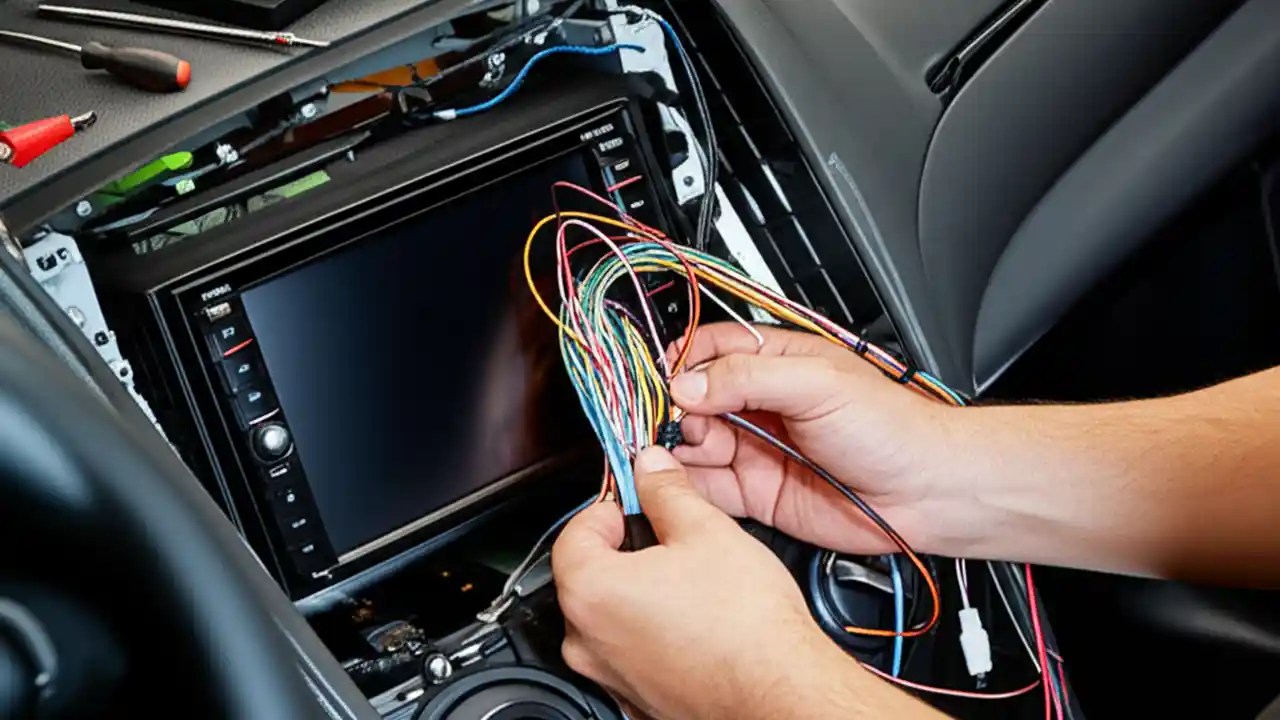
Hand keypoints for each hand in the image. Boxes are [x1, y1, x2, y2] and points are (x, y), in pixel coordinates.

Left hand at [552, 448, 865, 719]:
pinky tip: (692, 619)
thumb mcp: (706, 530)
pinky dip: (651, 630)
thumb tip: (651, 468)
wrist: (780, 691)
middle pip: (589, 572)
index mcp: (591, 591)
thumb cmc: (746, 625)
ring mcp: (610, 674)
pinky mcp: (636, 697)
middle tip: (670, 535)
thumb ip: (667, 491)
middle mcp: (588, 640)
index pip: (576, 529)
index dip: (612, 506)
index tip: (640, 501)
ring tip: (689, 580)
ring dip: (639, 590)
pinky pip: (630, 650)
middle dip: (625, 547)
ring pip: (610, 614)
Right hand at [669, 323, 974, 555]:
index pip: (710, 351)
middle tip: (667, 423)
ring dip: (676, 447)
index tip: (661, 380)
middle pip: (693, 400)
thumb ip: (748, 379)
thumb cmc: (891, 428)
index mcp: (775, 364)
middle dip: (673, 410)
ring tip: (670, 451)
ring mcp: (757, 449)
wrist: (925, 493)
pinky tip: (677, 481)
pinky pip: (708, 487)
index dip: (681, 364)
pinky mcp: (756, 493)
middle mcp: (761, 405)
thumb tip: (688, 383)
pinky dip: (686, 486)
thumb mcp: (816, 384)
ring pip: (695, 444)